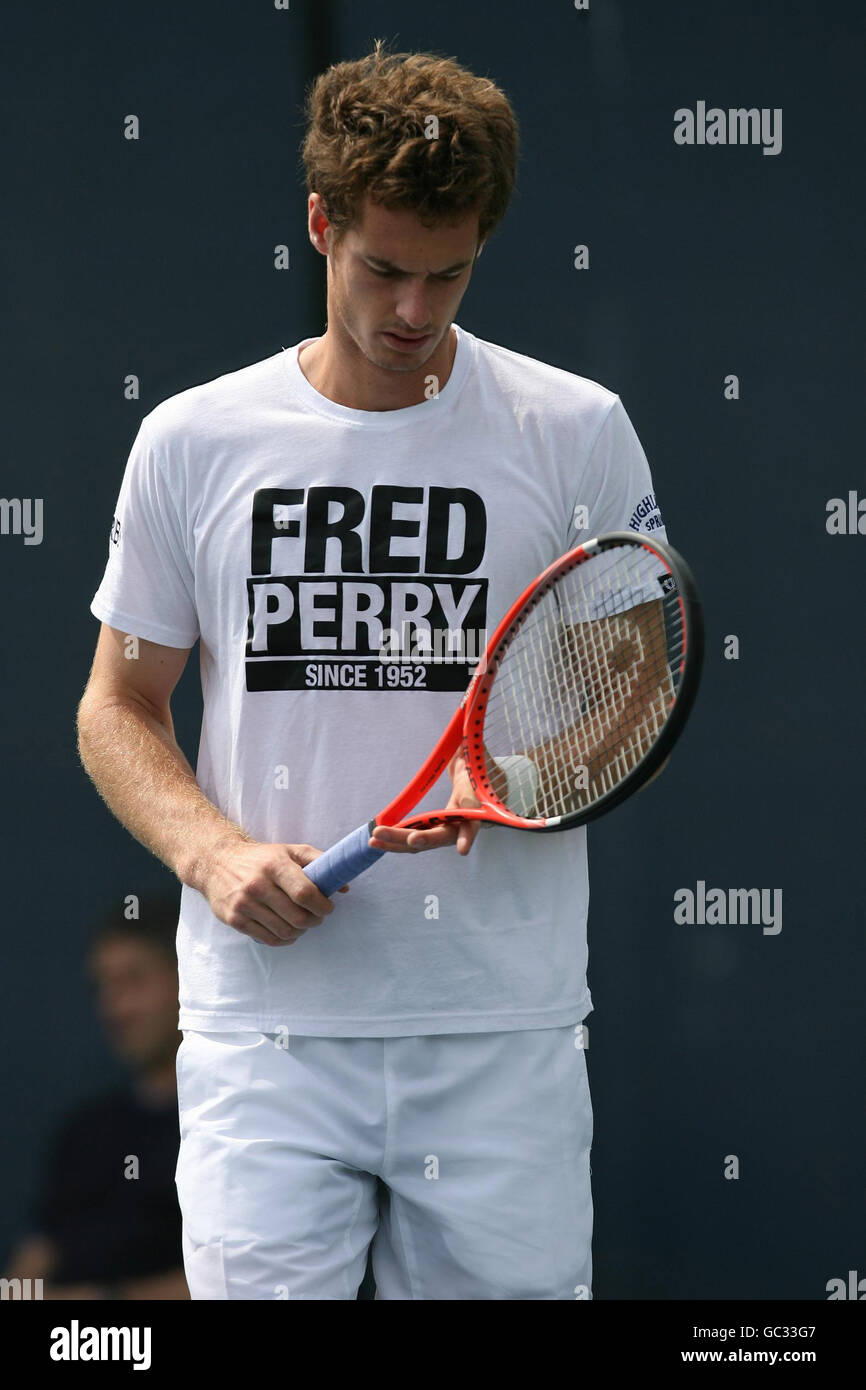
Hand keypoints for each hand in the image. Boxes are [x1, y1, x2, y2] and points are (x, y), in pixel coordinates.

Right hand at [199, 837, 347, 946]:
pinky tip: (287, 930)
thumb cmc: (261, 858)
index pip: (305, 893)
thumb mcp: (289, 851)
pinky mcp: (234, 919)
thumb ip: (318, 862)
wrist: (216, 863)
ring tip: (302, 923)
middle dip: (314, 921)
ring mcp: (244, 904)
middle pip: (297, 917)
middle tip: (317, 917)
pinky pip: (268, 939)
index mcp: (274, 865)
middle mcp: (257, 885)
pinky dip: (284, 939)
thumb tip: (344, 886)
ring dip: (300, 931)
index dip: (322, 906)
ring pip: (284, 931)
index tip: (328, 907)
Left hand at [369, 752, 482, 857]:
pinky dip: (397, 837)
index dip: (468, 835)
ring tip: (374, 840)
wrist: (478, 775)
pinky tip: (378, 838)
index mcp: (477, 808)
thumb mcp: (476, 756)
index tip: (462, 849)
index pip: (474, 823)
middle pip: (438, 837)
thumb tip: (467, 724)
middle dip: (415, 839)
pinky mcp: (433, 826)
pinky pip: (413, 835)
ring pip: (421, 841)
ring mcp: (446, 827)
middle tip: (398, 837)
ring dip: (397, 842)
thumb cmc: (479, 765)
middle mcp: (461, 823)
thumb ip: (471, 749)